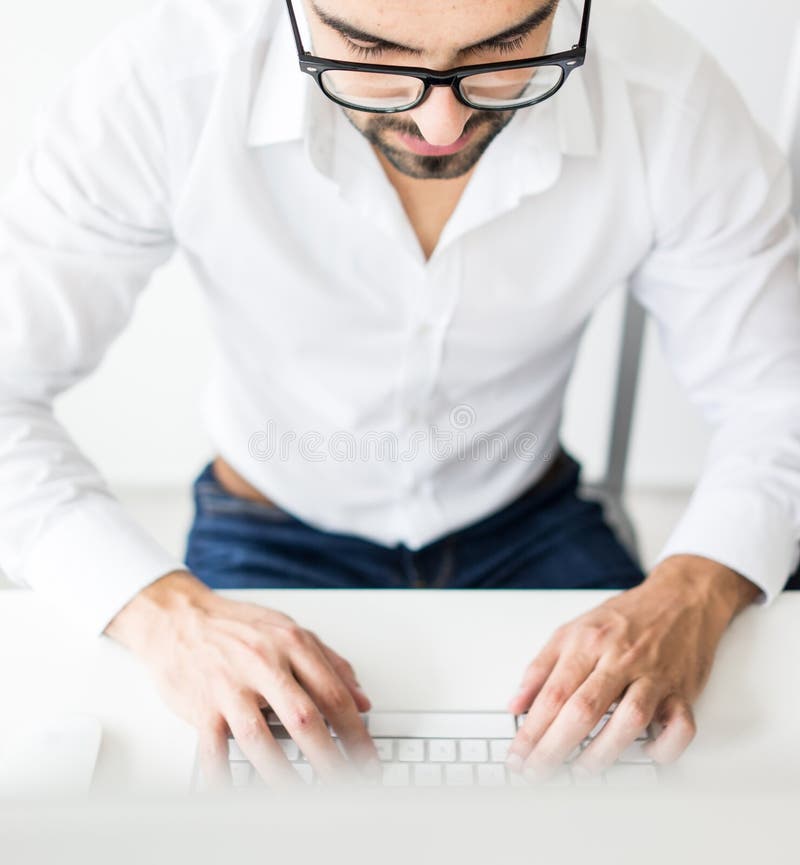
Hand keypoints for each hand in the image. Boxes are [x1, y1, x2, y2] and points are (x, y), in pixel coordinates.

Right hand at [104, 570, 380, 788]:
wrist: (180, 617)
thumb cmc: (238, 626)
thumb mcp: (290, 630)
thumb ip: (330, 662)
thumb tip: (362, 698)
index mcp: (291, 644)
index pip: (333, 693)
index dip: (355, 732)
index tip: (368, 759)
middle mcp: (263, 663)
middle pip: (304, 718)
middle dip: (329, 758)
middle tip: (345, 784)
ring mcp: (230, 685)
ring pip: (260, 738)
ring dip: (283, 774)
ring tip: (303, 798)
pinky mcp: (201, 704)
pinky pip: (213, 748)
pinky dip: (223, 776)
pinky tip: (237, 794)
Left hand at [505, 554, 759, 780]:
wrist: (681, 596)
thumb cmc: (623, 618)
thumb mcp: (572, 630)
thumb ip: (541, 667)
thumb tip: (516, 705)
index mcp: (588, 642)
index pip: (553, 693)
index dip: (531, 730)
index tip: (517, 755)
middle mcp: (620, 658)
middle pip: (583, 709)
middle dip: (555, 748)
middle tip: (537, 773)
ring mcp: (654, 675)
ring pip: (629, 719)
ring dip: (602, 753)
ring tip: (580, 772)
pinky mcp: (684, 690)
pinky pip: (681, 726)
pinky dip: (665, 747)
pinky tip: (648, 756)